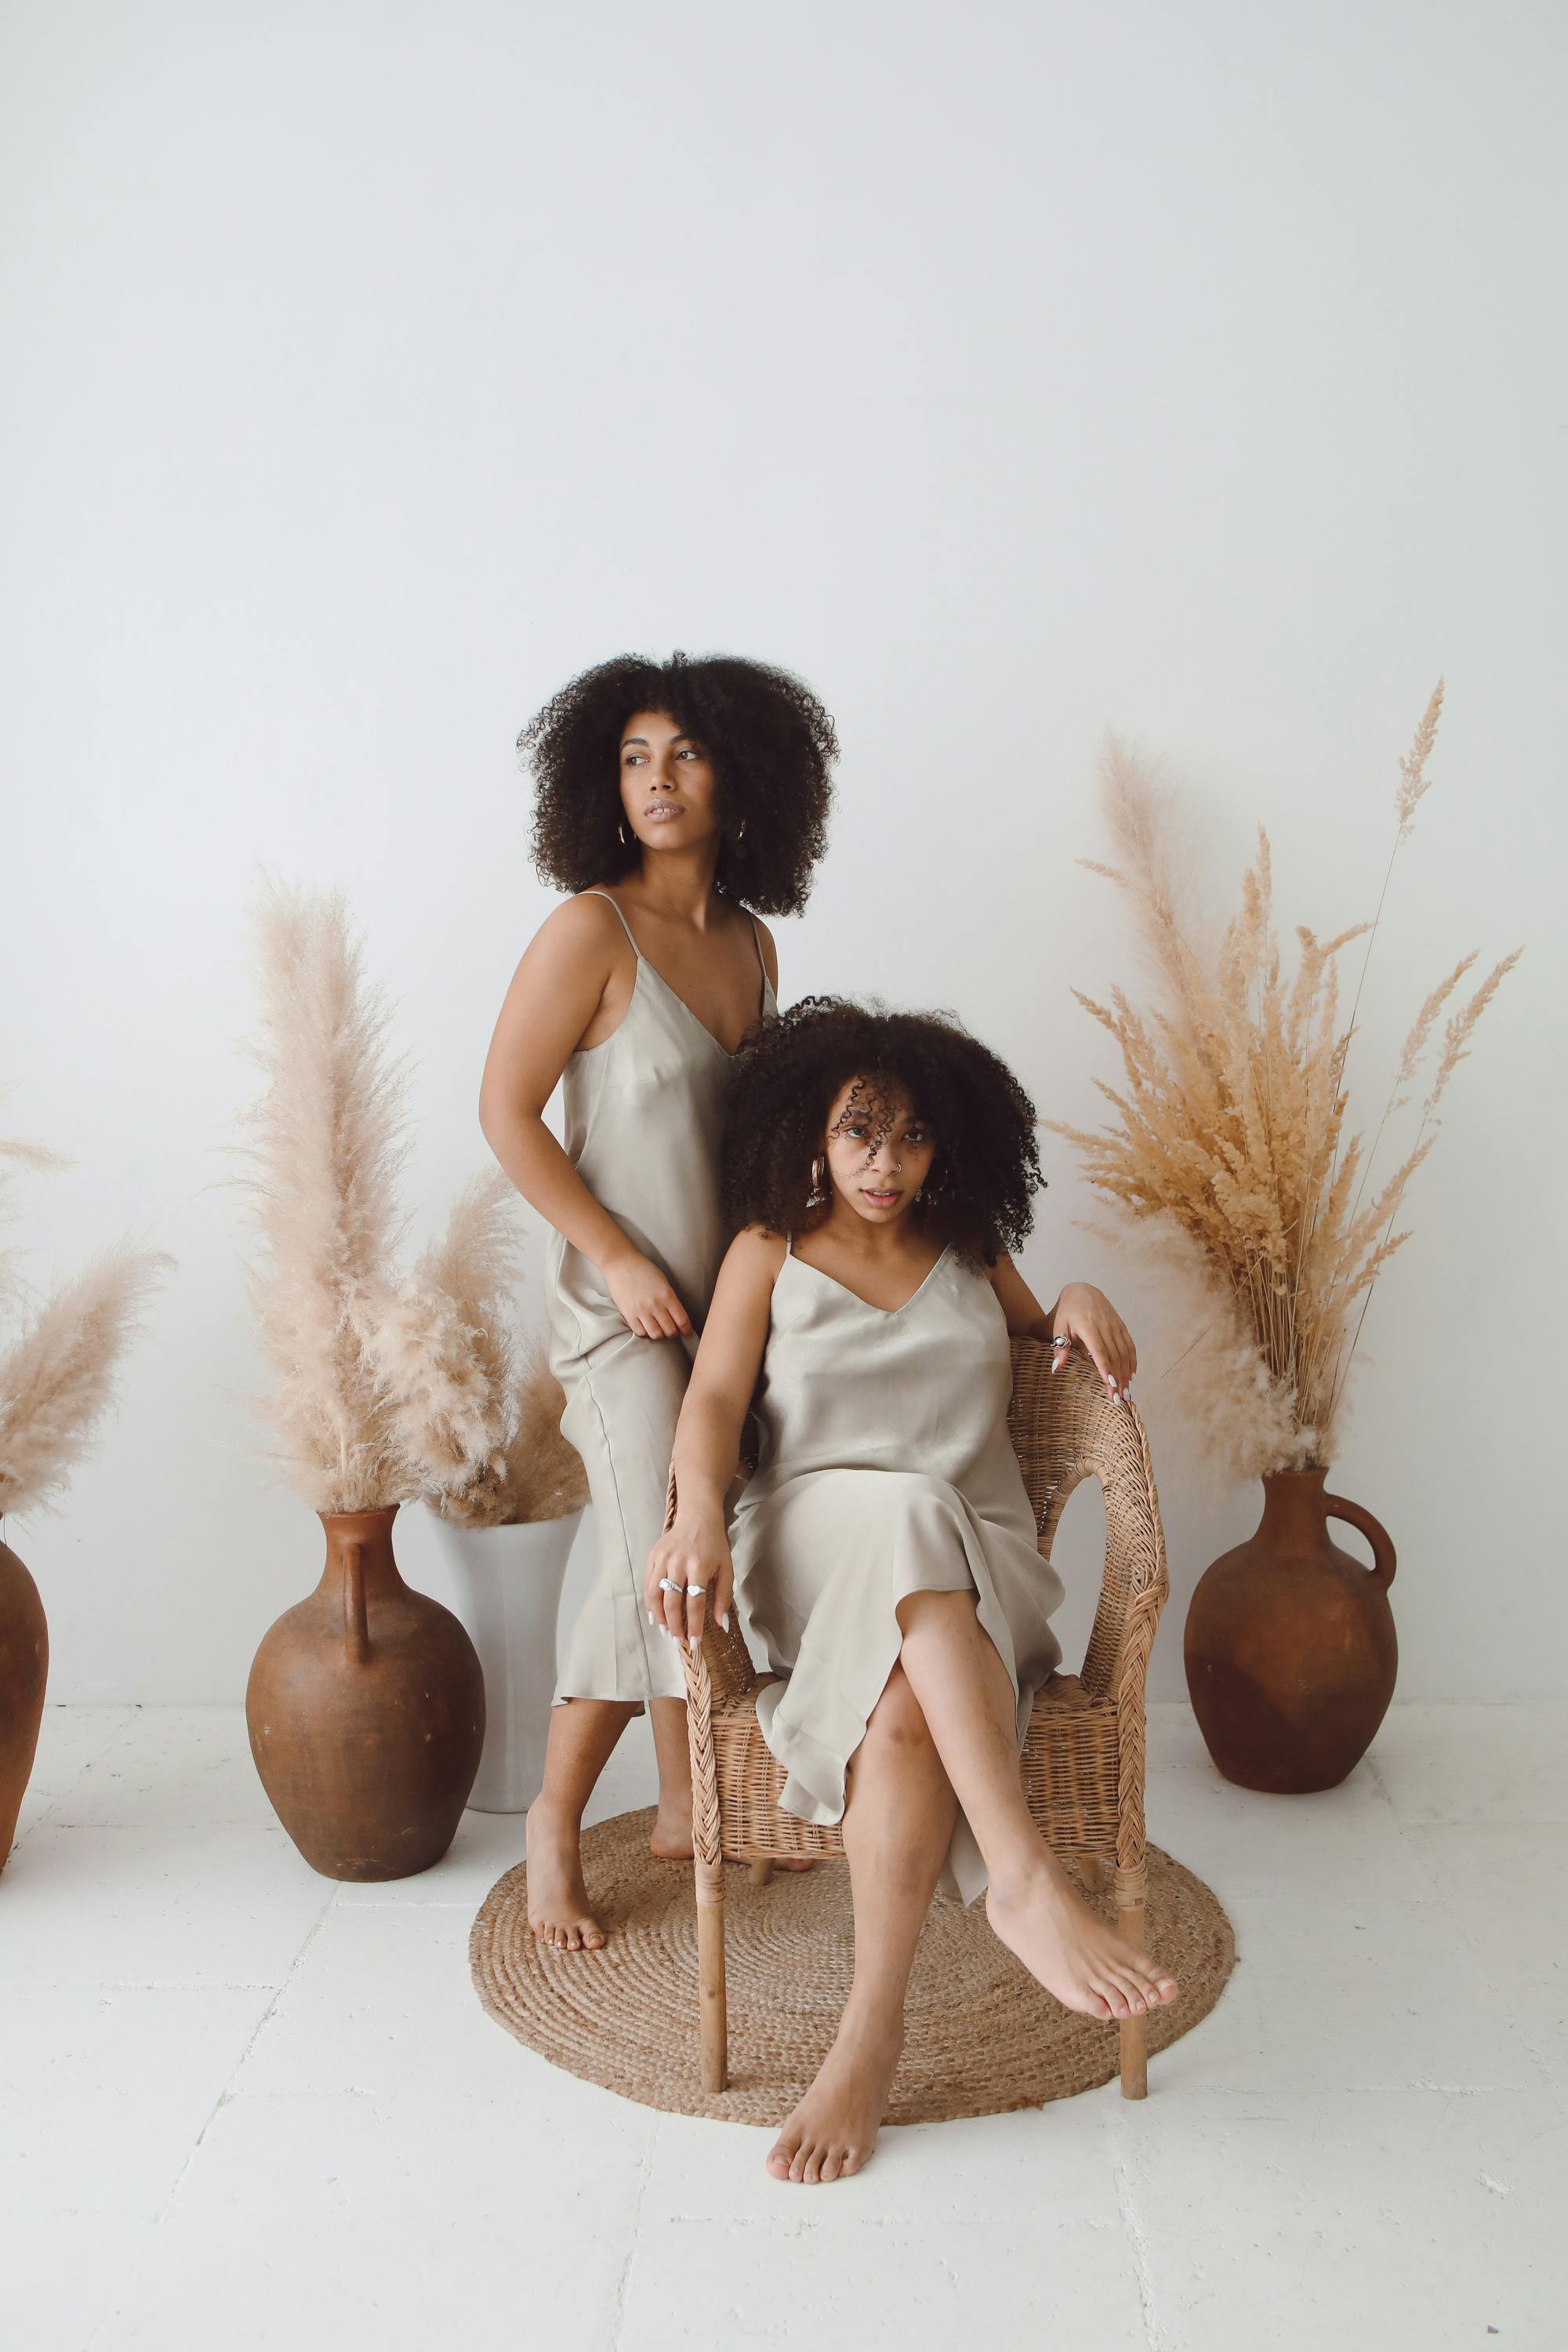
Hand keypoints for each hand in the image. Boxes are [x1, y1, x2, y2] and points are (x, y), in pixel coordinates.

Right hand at [603, 1247, 693, 1340]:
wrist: (620, 1263)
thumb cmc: (643, 1270)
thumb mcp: (663, 1281)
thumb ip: (670, 1299)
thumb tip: (677, 1317)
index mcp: (667, 1295)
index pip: (682, 1320)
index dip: (686, 1330)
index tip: (686, 1332)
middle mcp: (655, 1305)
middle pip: (670, 1331)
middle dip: (673, 1333)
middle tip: (671, 1330)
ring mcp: (641, 1311)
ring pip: (656, 1335)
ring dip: (660, 1334)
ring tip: (659, 1329)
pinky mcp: (628, 1314)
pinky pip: (640, 1332)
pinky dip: (645, 1332)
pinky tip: (646, 1326)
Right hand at [644, 1512, 734, 1645]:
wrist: (698, 1517)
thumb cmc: (715, 1545)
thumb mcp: (727, 1569)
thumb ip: (724, 1598)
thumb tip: (721, 1626)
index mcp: (700, 1565)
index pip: (694, 1602)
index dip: (693, 1625)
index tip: (694, 1642)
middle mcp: (679, 1562)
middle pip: (672, 1601)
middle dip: (675, 1625)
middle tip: (678, 1641)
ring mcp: (663, 1558)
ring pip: (655, 1594)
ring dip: (659, 1616)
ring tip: (666, 1631)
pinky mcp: (653, 1555)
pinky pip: (647, 1583)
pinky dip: (649, 1602)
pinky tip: (655, 1614)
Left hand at [1050, 1283, 1136, 1405]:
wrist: (1083, 1290)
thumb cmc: (1068, 1311)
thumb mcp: (1058, 1326)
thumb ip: (1060, 1347)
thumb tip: (1057, 1368)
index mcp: (1088, 1326)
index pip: (1099, 1350)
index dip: (1105, 1367)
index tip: (1110, 1384)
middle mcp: (1105, 1326)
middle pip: (1114, 1356)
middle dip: (1117, 1378)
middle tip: (1118, 1398)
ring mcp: (1115, 1325)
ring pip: (1124, 1352)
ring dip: (1126, 1374)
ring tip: (1126, 1392)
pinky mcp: (1122, 1326)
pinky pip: (1129, 1345)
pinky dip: (1132, 1361)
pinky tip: (1132, 1376)